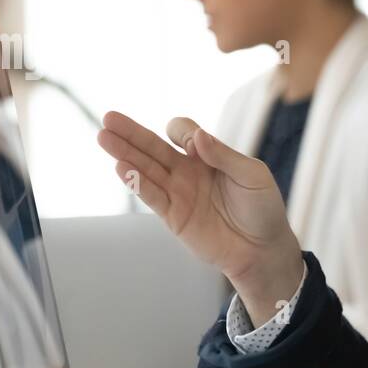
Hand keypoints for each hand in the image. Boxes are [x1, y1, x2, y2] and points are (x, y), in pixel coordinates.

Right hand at [96, 111, 303, 324]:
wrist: (262, 249)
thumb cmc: (263, 209)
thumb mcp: (252, 176)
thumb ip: (224, 155)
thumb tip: (197, 137)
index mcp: (209, 156)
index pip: (184, 132)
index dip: (184, 132)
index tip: (195, 144)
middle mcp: (188, 171)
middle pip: (154, 146)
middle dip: (132, 132)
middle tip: (109, 118)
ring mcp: (178, 193)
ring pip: (146, 168)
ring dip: (125, 153)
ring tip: (104, 137)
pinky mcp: (173, 216)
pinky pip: (151, 196)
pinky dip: (136, 183)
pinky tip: (121, 167)